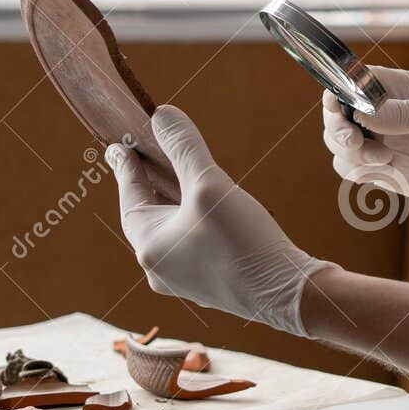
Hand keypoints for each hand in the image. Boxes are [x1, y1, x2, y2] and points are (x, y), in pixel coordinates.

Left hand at [108, 106, 338, 335]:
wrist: (290, 295)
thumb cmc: (244, 243)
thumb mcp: (210, 185)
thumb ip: (183, 147)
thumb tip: (161, 114)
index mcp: (148, 247)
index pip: (129, 195)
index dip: (125, 165)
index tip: (118, 145)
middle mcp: (159, 268)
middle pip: (148, 214)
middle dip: (153, 183)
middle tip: (152, 154)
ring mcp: (184, 280)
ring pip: (171, 230)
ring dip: (176, 203)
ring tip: (185, 177)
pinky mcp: (209, 284)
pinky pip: (190, 245)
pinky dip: (194, 222)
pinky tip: (212, 210)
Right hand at [322, 66, 408, 230]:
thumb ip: (405, 113)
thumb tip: (364, 113)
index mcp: (396, 88)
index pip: (353, 80)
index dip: (338, 89)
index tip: (338, 104)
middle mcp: (382, 113)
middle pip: (337, 113)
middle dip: (336, 127)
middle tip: (355, 141)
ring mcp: (379, 141)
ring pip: (338, 143)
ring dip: (348, 152)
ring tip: (384, 158)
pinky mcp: (381, 169)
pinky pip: (349, 168)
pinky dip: (357, 169)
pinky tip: (386, 169)